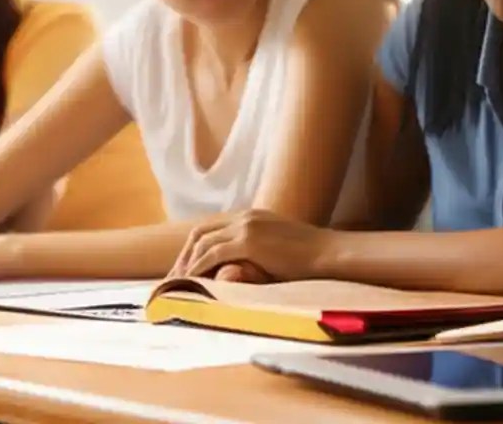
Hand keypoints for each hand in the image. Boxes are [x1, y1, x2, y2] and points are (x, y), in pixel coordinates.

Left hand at [170, 210, 329, 282]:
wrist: (329, 253)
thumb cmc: (311, 258)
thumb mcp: (279, 249)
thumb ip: (258, 253)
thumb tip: (242, 269)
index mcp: (253, 216)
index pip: (212, 228)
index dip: (194, 248)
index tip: (185, 269)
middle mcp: (246, 217)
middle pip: (201, 232)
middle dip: (183, 256)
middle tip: (173, 279)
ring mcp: (247, 227)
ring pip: (202, 243)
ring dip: (186, 264)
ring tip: (176, 285)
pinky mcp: (249, 241)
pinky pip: (212, 255)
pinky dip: (197, 269)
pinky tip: (190, 282)